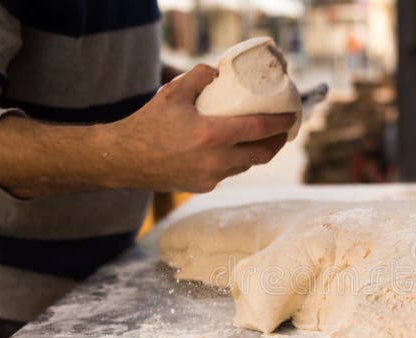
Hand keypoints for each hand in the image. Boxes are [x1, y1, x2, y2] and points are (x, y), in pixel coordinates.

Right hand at [99, 64, 295, 191]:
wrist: (124, 159)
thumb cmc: (148, 124)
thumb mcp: (173, 92)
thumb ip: (200, 77)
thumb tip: (219, 72)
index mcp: (212, 135)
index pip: (259, 129)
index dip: (280, 123)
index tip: (292, 116)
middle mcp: (216, 160)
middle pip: (261, 154)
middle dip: (277, 143)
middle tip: (283, 131)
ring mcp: (211, 177)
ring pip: (245, 165)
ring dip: (256, 152)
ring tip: (260, 138)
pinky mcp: (203, 187)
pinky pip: (228, 173)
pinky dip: (234, 160)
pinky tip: (232, 150)